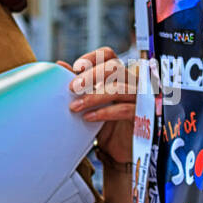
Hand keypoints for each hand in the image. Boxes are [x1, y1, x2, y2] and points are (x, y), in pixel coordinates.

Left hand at [61, 46, 136, 166]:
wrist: (117, 148)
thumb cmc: (104, 120)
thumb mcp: (89, 100)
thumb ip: (79, 83)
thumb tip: (60, 64)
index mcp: (118, 73)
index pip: (109, 55)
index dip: (93, 57)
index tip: (76, 68)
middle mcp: (131, 82)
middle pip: (115, 67)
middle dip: (91, 76)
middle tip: (72, 88)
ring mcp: (139, 98)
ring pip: (118, 88)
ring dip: (93, 97)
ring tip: (75, 107)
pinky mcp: (142, 115)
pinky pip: (124, 109)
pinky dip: (104, 112)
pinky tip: (89, 117)